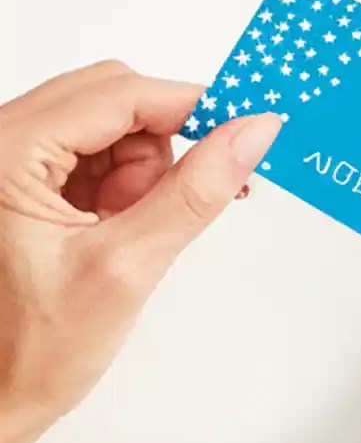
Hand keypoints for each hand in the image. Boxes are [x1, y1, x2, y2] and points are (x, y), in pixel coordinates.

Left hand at [0, 61, 279, 442]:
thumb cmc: (34, 348)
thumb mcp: (128, 266)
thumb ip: (196, 191)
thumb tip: (253, 134)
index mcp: (6, 153)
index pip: (120, 94)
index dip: (192, 106)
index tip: (248, 128)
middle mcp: (1, 142)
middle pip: (114, 97)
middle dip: (165, 143)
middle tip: (189, 196)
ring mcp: (12, 158)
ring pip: (112, 123)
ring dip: (146, 168)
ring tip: (134, 230)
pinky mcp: (27, 178)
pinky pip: (98, 151)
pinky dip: (128, 183)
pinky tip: (122, 227)